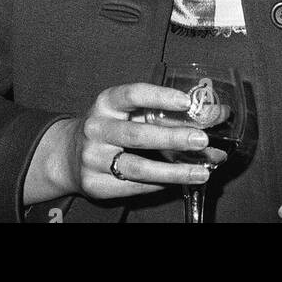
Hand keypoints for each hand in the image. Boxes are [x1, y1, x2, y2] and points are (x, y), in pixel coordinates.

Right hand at [23, 83, 225, 205]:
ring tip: (202, 171)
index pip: (132, 94)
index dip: (159, 96)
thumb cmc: (110, 128)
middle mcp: (96, 128)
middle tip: (202, 140)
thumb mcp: (126, 114)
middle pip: (137, 135)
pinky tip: (181, 181)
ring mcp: (94, 158)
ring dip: (174, 171)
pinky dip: (161, 184)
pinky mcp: (96, 184)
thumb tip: (213, 119)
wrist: (68, 154)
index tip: (186, 101)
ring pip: (138, 167)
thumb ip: (162, 115)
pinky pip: (134, 186)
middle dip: (172, 137)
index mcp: (105, 103)